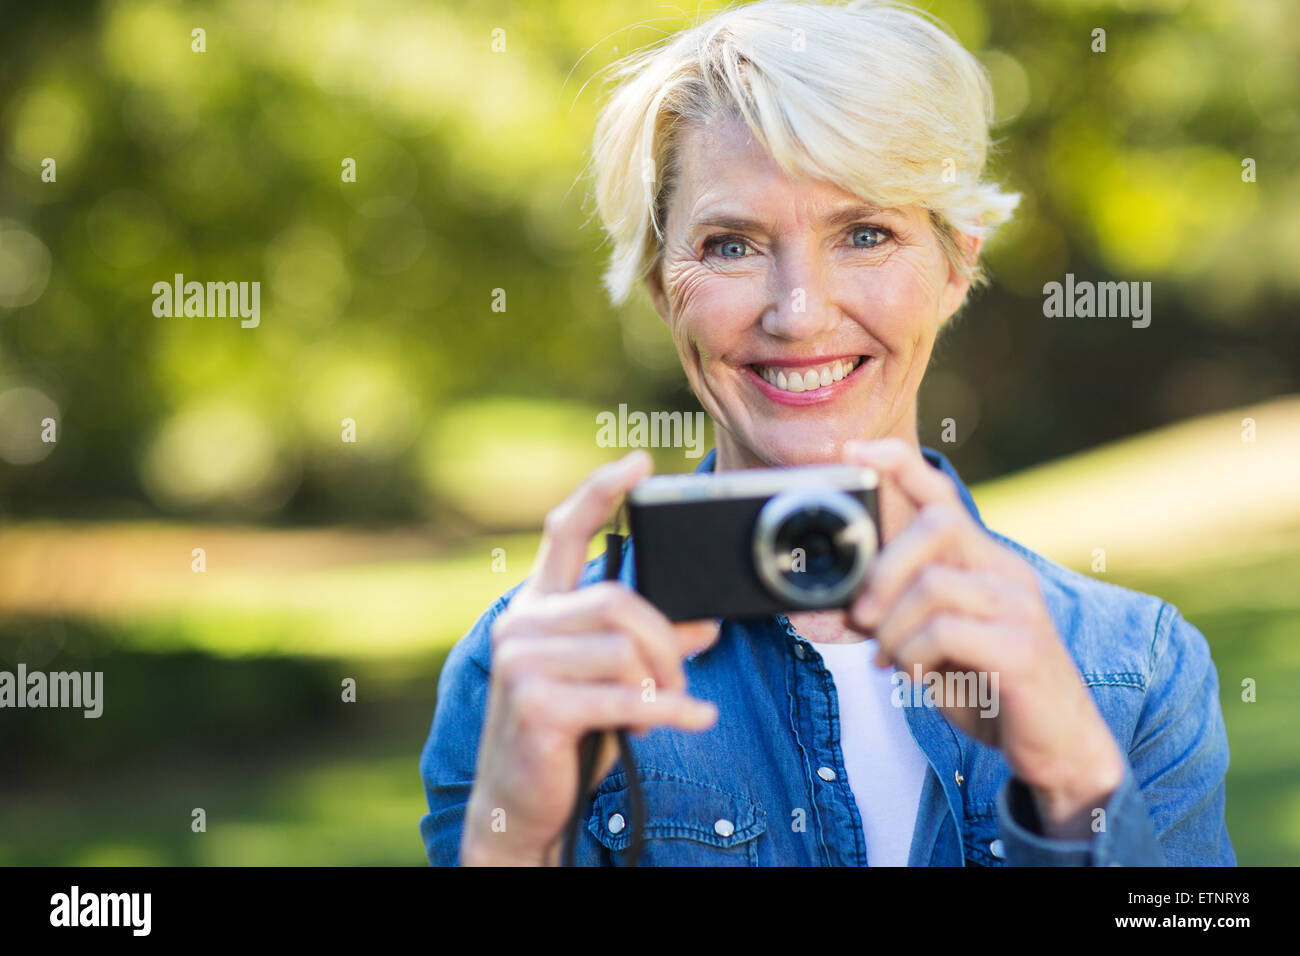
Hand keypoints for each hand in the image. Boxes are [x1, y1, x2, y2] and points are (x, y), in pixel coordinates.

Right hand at [460, 450, 720, 865]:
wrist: (519, 803)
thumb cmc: (566, 735)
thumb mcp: (609, 681)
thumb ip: (647, 646)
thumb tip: (705, 624)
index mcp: (537, 608)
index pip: (564, 533)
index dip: (601, 493)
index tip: (639, 463)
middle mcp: (521, 625)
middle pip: (619, 600)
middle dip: (666, 640)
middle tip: (682, 678)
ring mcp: (521, 664)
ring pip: (625, 647)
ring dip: (665, 682)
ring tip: (672, 707)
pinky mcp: (536, 705)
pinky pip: (625, 695)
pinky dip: (670, 709)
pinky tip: (694, 718)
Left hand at [842, 438, 1125, 839]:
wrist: (1059, 748)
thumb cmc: (992, 690)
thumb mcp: (935, 645)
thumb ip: (898, 615)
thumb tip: (842, 603)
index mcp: (984, 563)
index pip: (942, 495)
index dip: (897, 464)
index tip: (854, 449)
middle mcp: (1007, 572)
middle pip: (938, 525)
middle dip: (884, 566)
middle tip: (859, 615)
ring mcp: (1020, 607)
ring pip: (934, 583)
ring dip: (892, 627)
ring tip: (888, 660)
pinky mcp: (1023, 648)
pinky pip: (946, 630)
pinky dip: (912, 655)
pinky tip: (913, 675)